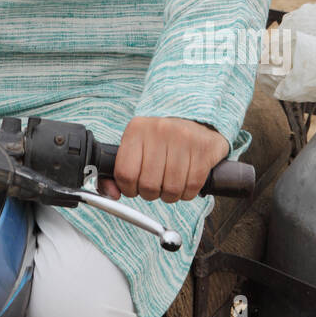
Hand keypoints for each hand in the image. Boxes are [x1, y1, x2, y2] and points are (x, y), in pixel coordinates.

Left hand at [97, 116, 228, 203]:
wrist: (196, 120)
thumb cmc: (162, 140)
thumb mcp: (136, 146)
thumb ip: (119, 172)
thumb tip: (112, 194)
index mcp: (137, 128)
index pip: (125, 173)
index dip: (129, 189)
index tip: (134, 188)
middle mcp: (159, 130)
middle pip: (148, 185)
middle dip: (151, 194)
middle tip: (155, 187)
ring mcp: (184, 138)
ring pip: (171, 189)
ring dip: (170, 195)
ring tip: (170, 184)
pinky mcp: (204, 149)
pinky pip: (191, 187)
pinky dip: (186, 193)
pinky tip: (185, 182)